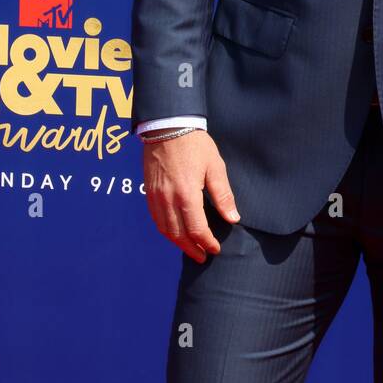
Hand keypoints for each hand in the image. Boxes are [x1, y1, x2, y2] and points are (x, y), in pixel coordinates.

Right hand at [142, 130, 239, 263]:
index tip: (215, 249)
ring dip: (178, 243)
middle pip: (178, 235)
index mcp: (186, 194)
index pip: (197, 229)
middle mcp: (168, 199)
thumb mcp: (215, 167)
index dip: (207, 243)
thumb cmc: (194, 144)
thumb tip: (233, 218)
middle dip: (192, 248)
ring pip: (165, 230)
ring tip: (190, 249)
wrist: (168, 126)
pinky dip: (165, 231)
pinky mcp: (148, 192)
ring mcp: (155, 196)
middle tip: (203, 256)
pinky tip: (174, 232)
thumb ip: (223, 195)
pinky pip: (155, 219)